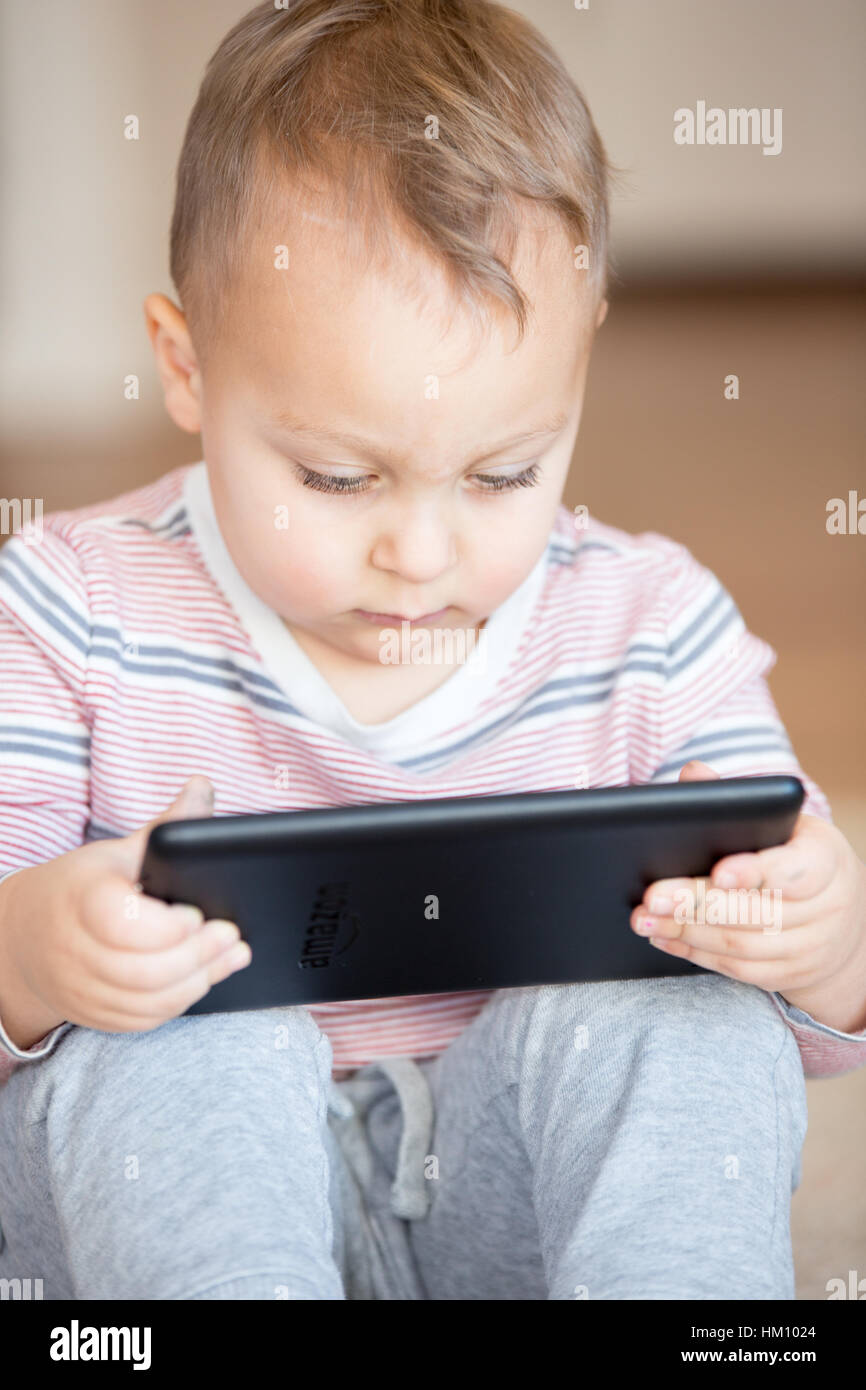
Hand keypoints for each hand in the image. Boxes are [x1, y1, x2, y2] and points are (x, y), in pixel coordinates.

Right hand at [0, 777, 251, 1042]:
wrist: (24, 935)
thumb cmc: (79, 889)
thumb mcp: (115, 851)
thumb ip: (165, 826)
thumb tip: (203, 786)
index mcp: (83, 901)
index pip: (124, 923)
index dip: (168, 926)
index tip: (199, 913)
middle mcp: (77, 950)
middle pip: (144, 969)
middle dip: (197, 955)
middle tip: (231, 936)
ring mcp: (83, 988)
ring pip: (147, 1000)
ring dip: (197, 980)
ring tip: (231, 956)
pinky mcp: (93, 1015)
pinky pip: (141, 1019)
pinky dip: (178, 1002)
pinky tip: (204, 978)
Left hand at [629, 760, 865, 1032]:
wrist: (841, 917)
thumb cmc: (796, 856)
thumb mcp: (781, 823)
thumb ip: (737, 800)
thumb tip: (693, 773)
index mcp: (826, 859)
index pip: (794, 870)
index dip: (756, 872)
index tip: (719, 872)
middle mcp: (827, 908)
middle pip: (756, 912)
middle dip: (696, 903)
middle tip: (651, 897)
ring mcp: (811, 947)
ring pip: (741, 945)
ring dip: (686, 931)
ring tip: (645, 918)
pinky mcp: (789, 974)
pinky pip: (737, 970)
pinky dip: (695, 953)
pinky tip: (664, 937)